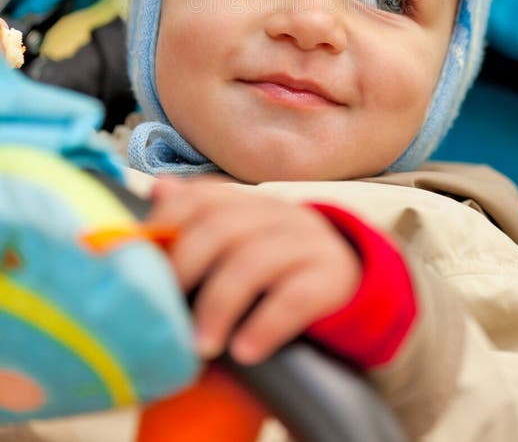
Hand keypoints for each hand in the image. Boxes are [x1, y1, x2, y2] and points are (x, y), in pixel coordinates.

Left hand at [147, 177, 361, 364]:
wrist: (353, 290)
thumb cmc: (281, 271)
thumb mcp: (241, 243)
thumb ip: (200, 221)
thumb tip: (159, 190)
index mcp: (251, 203)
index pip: (203, 196)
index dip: (168, 223)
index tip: (140, 261)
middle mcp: (279, 214)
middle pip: (223, 226)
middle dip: (186, 267)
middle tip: (163, 309)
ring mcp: (308, 242)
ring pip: (254, 261)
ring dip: (219, 305)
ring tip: (201, 345)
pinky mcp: (333, 278)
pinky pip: (295, 297)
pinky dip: (265, 325)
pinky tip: (245, 351)